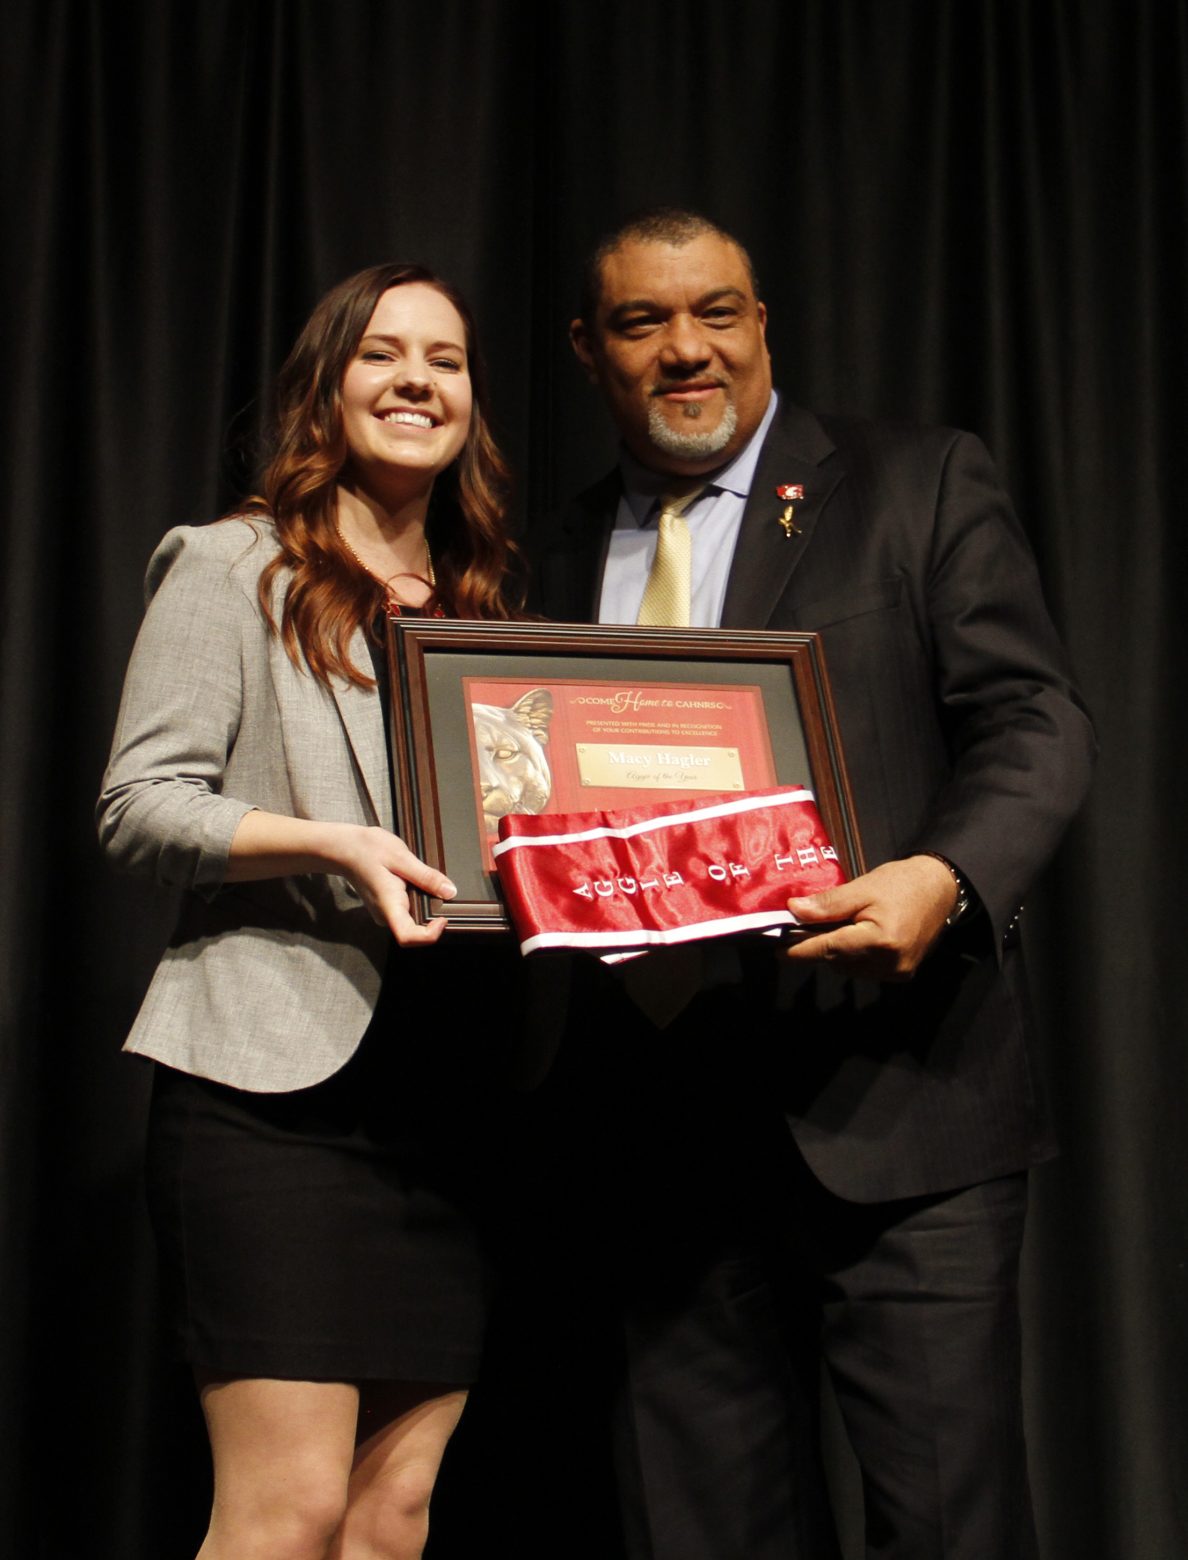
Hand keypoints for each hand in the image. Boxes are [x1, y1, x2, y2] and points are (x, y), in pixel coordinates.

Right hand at [339, 825, 455, 946]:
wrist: (345, 849)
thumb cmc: (367, 849)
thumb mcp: (401, 857)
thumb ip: (425, 876)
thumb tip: (449, 891)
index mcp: (388, 905)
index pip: (408, 937)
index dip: (430, 935)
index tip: (443, 917)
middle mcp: (385, 915)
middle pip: (414, 932)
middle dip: (433, 918)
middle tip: (440, 892)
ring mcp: (385, 914)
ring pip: (412, 922)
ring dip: (426, 908)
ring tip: (425, 882)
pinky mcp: (386, 909)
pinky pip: (407, 913)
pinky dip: (417, 902)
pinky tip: (416, 883)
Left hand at [783, 854, 957, 981]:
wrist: (941, 889)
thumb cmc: (902, 883)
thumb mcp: (862, 887)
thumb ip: (829, 904)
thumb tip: (794, 911)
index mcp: (880, 940)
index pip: (829, 949)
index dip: (800, 950)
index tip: (778, 951)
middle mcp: (889, 963)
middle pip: (837, 960)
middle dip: (816, 946)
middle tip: (798, 930)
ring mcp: (897, 972)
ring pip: (848, 968)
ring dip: (834, 952)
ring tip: (831, 928)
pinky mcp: (901, 974)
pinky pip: (864, 969)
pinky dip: (852, 957)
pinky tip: (852, 937)